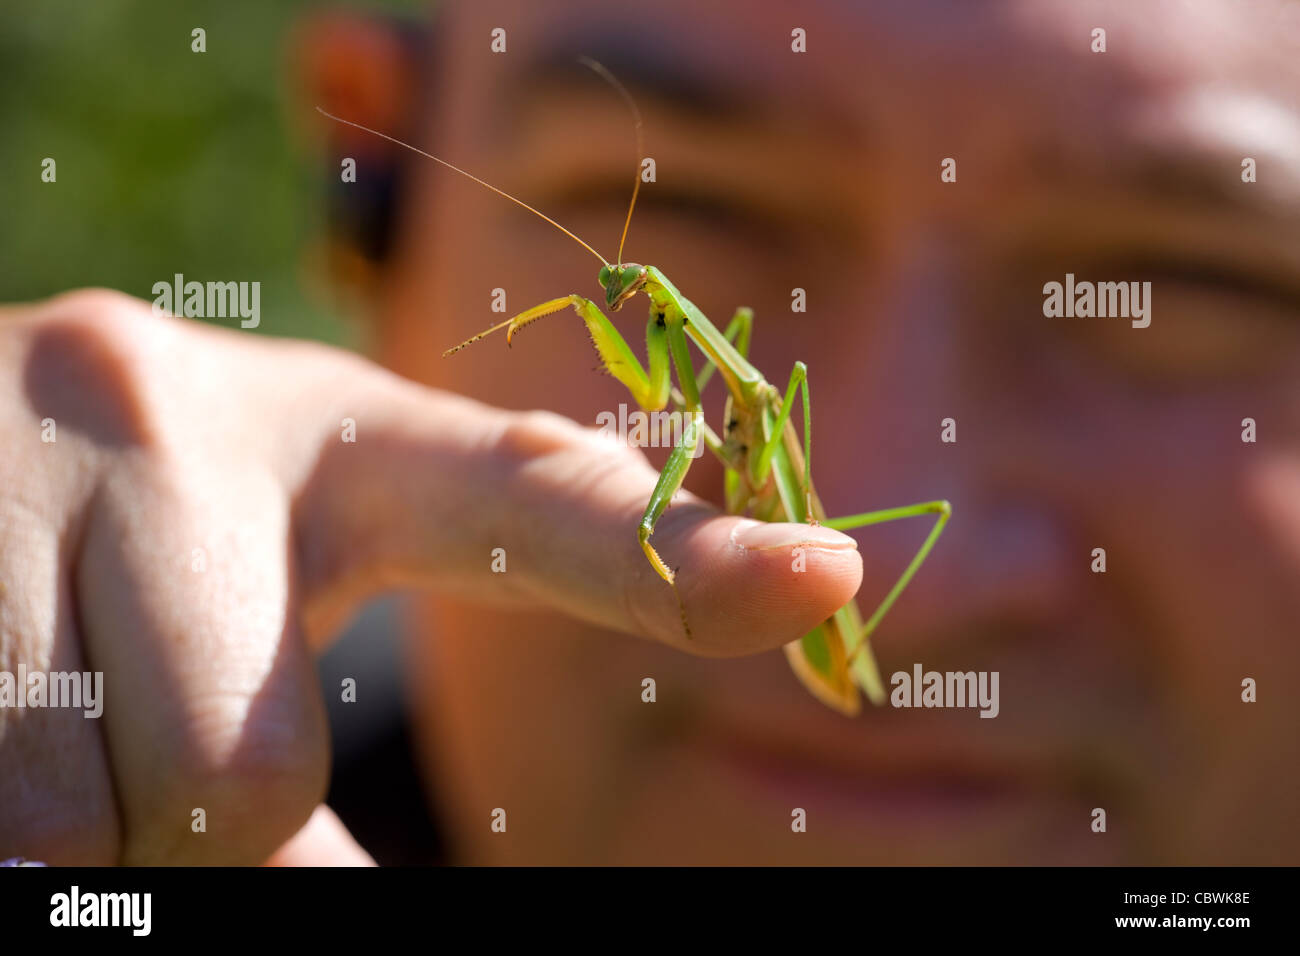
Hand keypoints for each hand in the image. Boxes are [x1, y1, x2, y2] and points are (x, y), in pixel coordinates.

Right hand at [0, 289, 861, 863]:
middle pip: (247, 768)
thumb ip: (324, 701)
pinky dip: (30, 828)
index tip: (824, 578)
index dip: (677, 554)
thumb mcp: (278, 557)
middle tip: (163, 698)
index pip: (536, 498)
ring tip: (64, 692)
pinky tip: (12, 719)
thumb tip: (318, 866)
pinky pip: (12, 812)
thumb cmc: (166, 519)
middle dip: (221, 801)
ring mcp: (26, 473)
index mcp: (341, 435)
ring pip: (99, 806)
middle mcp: (180, 416)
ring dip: (97, 814)